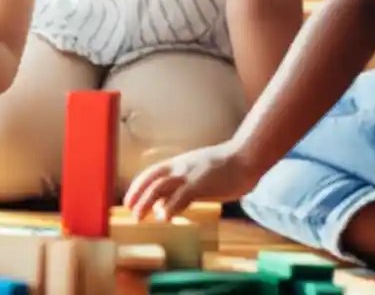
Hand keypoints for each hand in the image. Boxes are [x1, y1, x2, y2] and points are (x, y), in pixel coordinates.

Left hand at [124, 143, 261, 220]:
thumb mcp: (199, 175)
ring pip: (160, 187)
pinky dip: (170, 207)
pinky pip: (181, 196)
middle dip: (137, 195)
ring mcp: (190, 175)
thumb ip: (183, 187)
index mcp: (179, 164)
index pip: (151, 173)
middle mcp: (180, 167)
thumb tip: (167, 204)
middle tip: (130, 211)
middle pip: (151, 180)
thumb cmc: (226, 168)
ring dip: (147, 203)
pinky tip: (165, 217)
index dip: (138, 186)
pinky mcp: (201, 184)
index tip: (129, 201)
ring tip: (139, 217)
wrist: (246, 157)